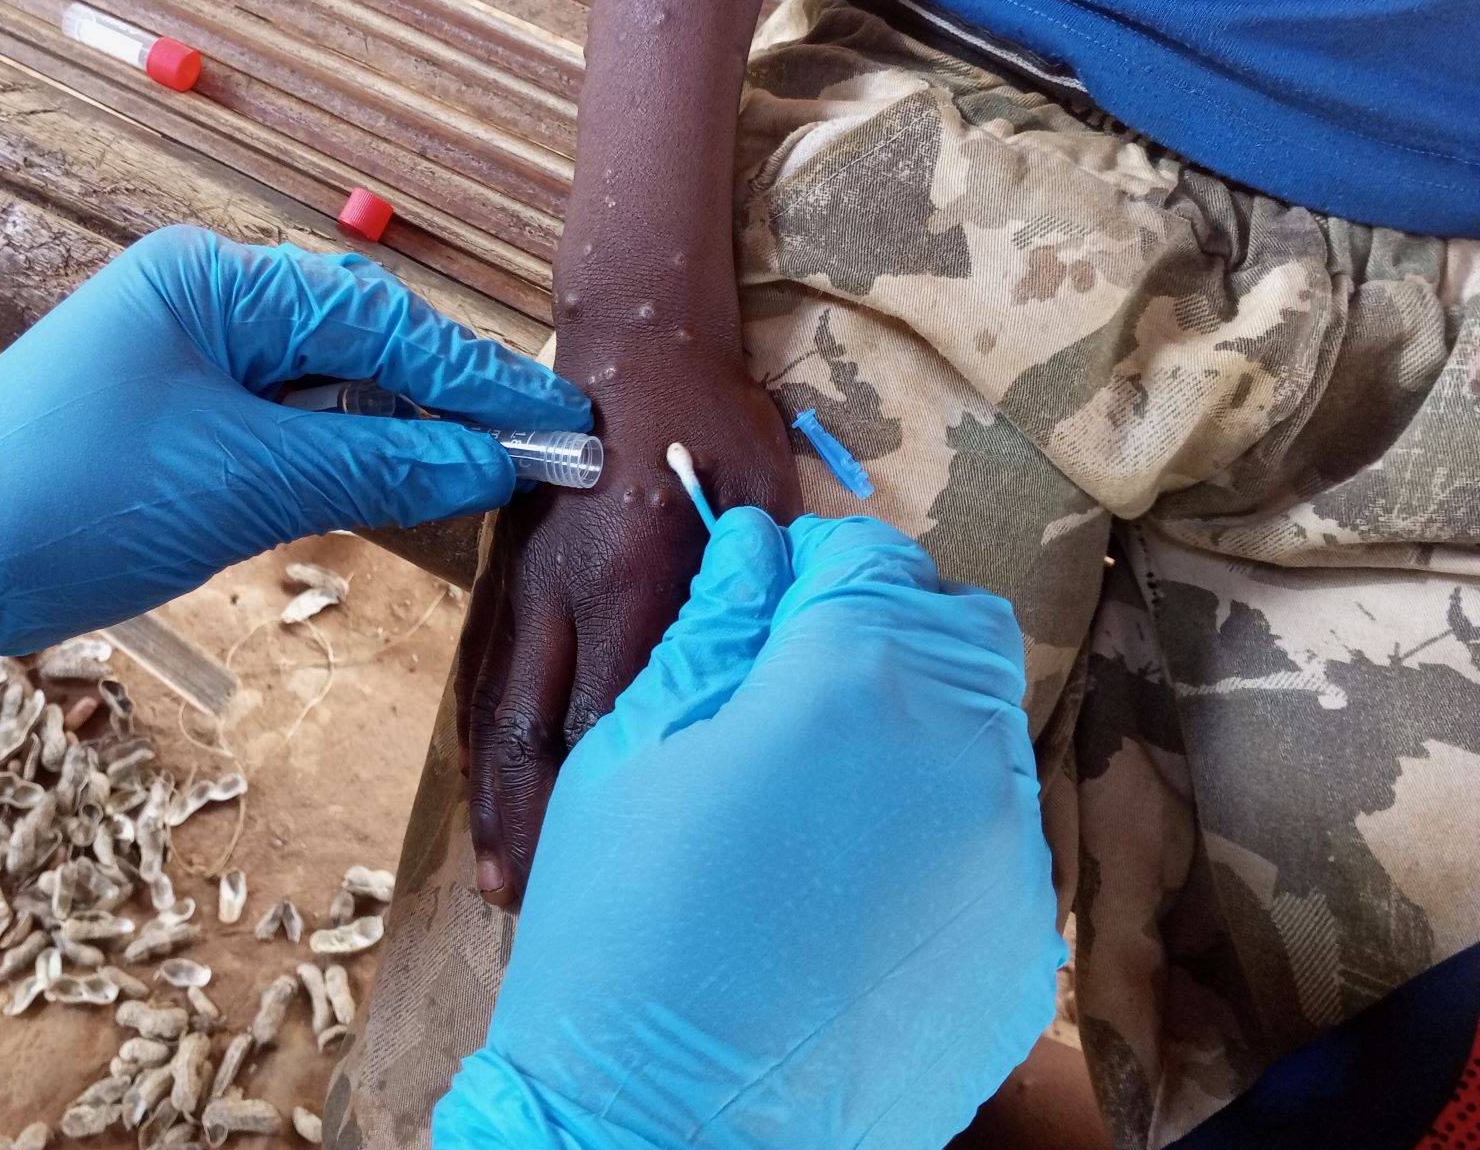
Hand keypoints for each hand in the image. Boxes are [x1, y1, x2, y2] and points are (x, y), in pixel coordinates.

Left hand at [0, 228, 589, 710]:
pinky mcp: (175, 413)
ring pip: (327, 385)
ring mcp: (187, 355)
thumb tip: (492, 466)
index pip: (381, 320)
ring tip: (483, 474)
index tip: (560, 420)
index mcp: (216, 281)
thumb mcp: (245, 483)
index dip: (478, 376)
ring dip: (399, 428)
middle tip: (538, 453)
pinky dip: (343, 452)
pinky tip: (395, 481)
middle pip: (362, 341)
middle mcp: (205, 298)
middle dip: (449, 399)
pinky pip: (284, 421)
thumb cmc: (75, 500)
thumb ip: (379, 463)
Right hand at [434, 511, 1065, 1149]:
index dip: (814, 566)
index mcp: (851, 684)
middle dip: (886, 628)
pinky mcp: (1018, 950)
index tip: (769, 602)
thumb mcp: (632, 751)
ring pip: (987, 732)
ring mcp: (1007, 860)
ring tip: (817, 798)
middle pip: (958, 629)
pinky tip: (849, 889)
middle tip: (798, 687)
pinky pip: (996, 843)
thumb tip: (756, 550)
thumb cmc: (621, 931)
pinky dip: (939, 830)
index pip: (873, 559)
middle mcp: (960, 754)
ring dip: (917, 728)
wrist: (662, 1137)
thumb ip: (714, 630)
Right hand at [460, 341, 798, 905]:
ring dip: (493, 798)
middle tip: (535, 910)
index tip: (617, 870)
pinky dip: (477, 742)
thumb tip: (778, 675)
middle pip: (532, 728)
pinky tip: (483, 787)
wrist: (624, 340)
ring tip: (498, 877)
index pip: (615, 707)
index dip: (607, 800)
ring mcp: (520, 582)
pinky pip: (481, 670)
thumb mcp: (760, 487)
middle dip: (531, 824)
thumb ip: (762, 581)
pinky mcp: (502, 574)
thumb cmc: (708, 416)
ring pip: (492, 707)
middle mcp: (561, 589)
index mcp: (633, 571)